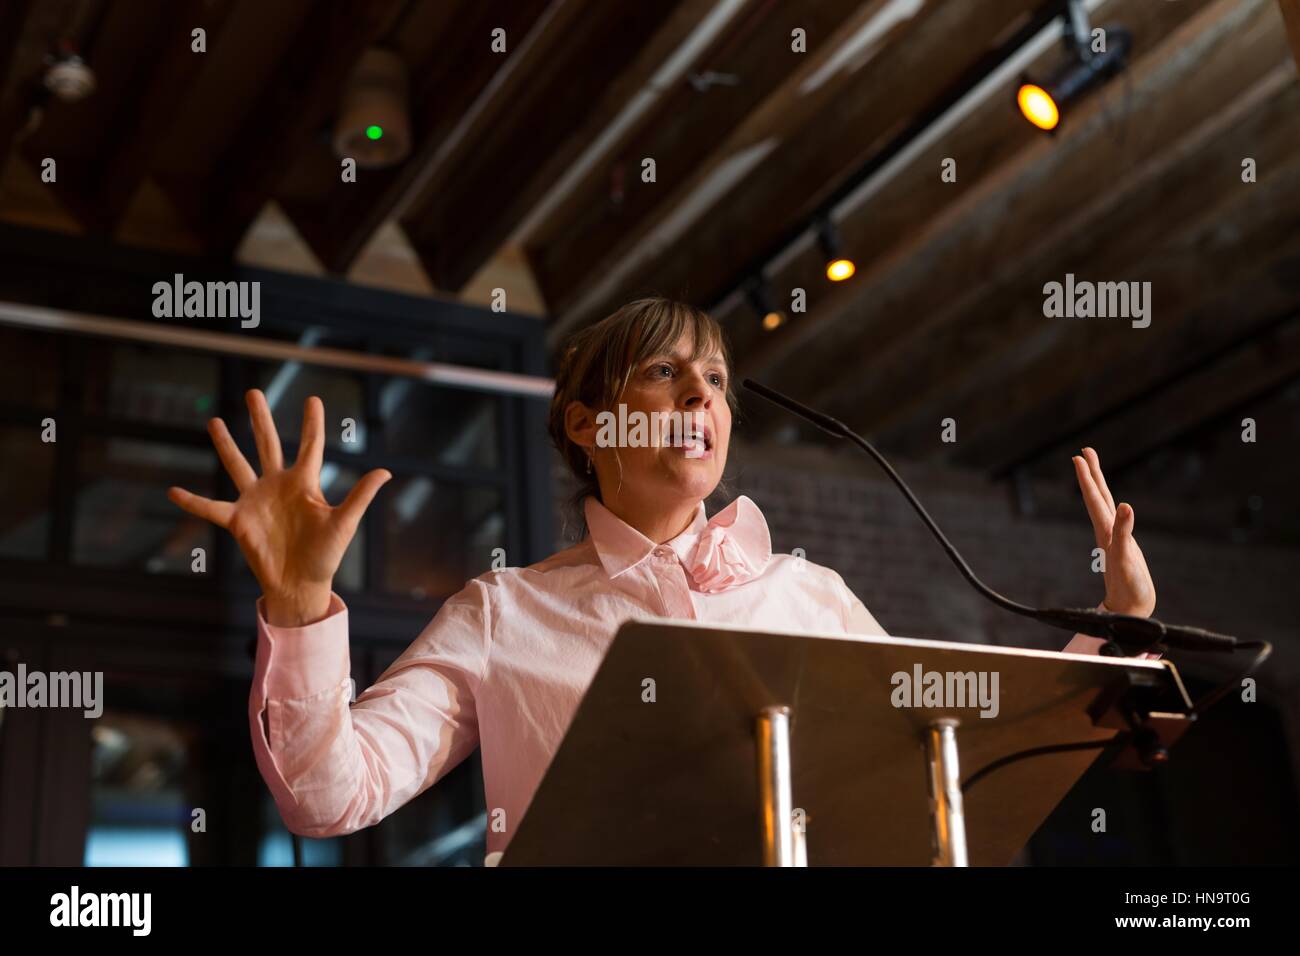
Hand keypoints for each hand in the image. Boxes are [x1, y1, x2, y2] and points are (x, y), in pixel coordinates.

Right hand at [168, 389, 390, 626]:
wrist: (301, 585)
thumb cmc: (326, 555)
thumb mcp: (344, 523)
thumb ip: (360, 495)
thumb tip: (385, 471)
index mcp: (304, 484)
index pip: (310, 446)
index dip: (312, 423)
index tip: (313, 399)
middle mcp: (278, 486)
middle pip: (268, 444)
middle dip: (261, 419)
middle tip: (253, 393)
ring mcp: (256, 501)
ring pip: (237, 465)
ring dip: (226, 445)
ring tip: (214, 421)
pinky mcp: (238, 521)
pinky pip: (211, 508)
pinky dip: (192, 502)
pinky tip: (172, 491)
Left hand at [1072, 446, 1154, 617]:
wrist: (1128, 611)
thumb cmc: (1128, 589)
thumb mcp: (1126, 559)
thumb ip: (1124, 534)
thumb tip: (1126, 506)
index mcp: (1106, 532)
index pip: (1095, 500)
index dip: (1088, 478)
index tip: (1079, 457)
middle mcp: (1107, 532)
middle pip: (1098, 497)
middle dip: (1092, 474)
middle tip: (1084, 451)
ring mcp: (1115, 539)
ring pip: (1106, 506)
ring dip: (1099, 486)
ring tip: (1094, 468)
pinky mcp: (1124, 546)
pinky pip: (1118, 520)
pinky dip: (1115, 506)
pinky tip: (1117, 503)